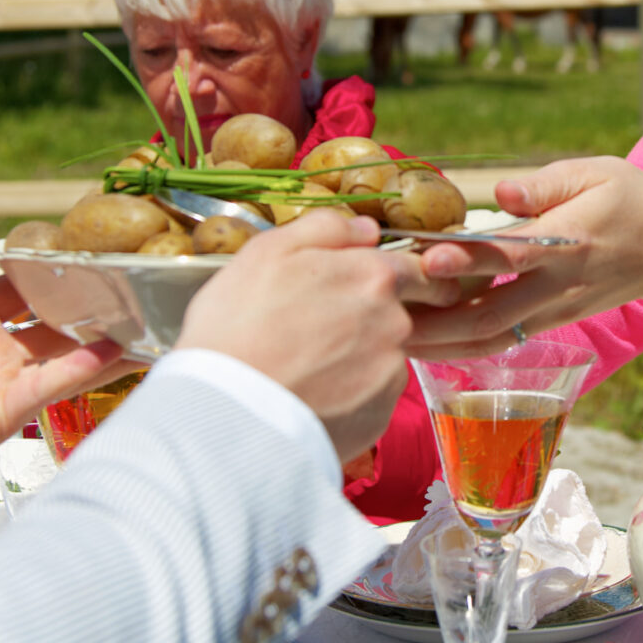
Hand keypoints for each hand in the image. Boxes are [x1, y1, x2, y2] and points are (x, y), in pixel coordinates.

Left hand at [0, 216, 125, 515]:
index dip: (50, 269)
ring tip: (143, 316)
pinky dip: (85, 369)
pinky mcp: (3, 413)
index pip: (19, 285)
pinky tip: (117, 350)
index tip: (87, 249)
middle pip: (51, 318)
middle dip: (87, 301)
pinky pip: (52, 386)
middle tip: (130, 280)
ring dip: (101, 336)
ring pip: (63, 353)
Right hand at [177, 211, 458, 463]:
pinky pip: (373, 397)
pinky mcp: (380, 414)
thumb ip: (324, 228)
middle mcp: (394, 322)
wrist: (228, 411)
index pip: (415, 268)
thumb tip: (366, 229)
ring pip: (383, 357)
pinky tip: (314, 395)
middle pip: (397, 314)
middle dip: (372, 318)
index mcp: (372, 276)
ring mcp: (390, 372)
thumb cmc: (237, 326)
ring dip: (358, 358)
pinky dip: (351, 395)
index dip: (406, 274)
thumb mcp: (266, 252)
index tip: (396, 284)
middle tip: (328, 331)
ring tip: (307, 368)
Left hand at [406, 157, 642, 357]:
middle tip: (385, 315)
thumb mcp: (597, 173)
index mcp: (569, 239)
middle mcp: (558, 283)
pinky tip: (422, 346)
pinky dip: (460, 348)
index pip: (510, 253)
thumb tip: (502, 193)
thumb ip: (546, 183)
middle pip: (491, 312)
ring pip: (492, 337)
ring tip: (391, 340)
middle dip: (436, 321)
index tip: (423, 257)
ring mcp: (555, 310)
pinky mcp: (552, 323)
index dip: (466, 258)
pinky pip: (501, 342)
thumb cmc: (631, 199)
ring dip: (441, 344)